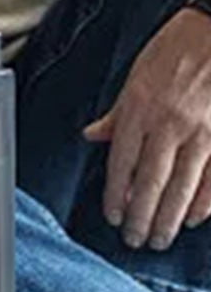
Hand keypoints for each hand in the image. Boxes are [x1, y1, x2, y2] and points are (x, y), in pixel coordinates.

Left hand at [83, 7, 210, 250]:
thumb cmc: (173, 51)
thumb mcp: (135, 75)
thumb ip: (116, 113)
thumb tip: (92, 136)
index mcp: (140, 107)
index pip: (122, 160)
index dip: (116, 193)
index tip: (113, 216)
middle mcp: (168, 123)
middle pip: (151, 180)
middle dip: (141, 215)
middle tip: (134, 241)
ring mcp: (201, 133)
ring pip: (182, 186)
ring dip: (168, 217)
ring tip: (159, 239)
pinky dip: (203, 203)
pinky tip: (191, 220)